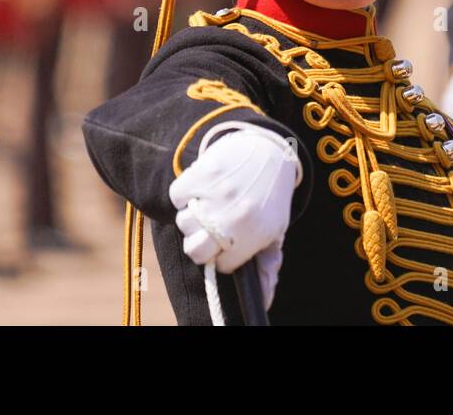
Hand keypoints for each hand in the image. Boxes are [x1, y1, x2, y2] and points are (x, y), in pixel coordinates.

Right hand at [168, 122, 300, 309]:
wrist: (267, 151)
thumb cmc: (270, 197)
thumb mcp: (275, 231)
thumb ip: (268, 266)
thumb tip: (265, 300)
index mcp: (254, 235)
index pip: (221, 265)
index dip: (223, 256)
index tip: (228, 244)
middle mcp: (234, 216)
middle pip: (195, 251)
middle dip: (201, 244)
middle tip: (211, 229)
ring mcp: (216, 194)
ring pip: (183, 224)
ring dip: (192, 217)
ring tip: (208, 206)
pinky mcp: (202, 173)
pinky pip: (177, 196)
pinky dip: (184, 194)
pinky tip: (200, 190)